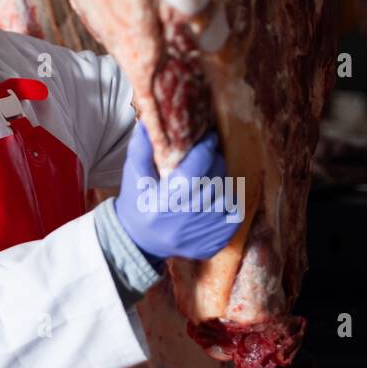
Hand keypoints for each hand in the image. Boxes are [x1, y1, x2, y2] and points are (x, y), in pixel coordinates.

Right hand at [113, 122, 238, 262]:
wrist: (140, 240)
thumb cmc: (137, 202)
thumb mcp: (133, 175)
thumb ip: (140, 150)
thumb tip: (147, 124)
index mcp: (164, 202)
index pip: (194, 171)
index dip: (206, 150)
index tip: (209, 136)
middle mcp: (185, 220)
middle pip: (214, 182)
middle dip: (216, 162)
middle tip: (210, 153)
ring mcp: (201, 235)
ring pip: (227, 197)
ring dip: (222, 182)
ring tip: (209, 176)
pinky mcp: (213, 244)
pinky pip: (233, 217)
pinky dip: (228, 203)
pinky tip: (215, 196)